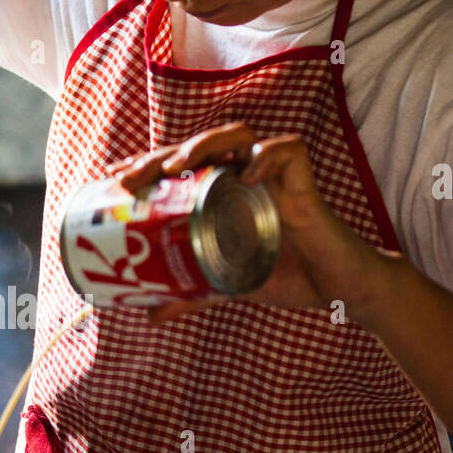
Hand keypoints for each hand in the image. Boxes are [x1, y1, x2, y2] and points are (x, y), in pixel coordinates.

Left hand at [110, 122, 386, 323]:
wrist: (340, 290)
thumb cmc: (288, 276)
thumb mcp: (229, 285)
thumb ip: (193, 296)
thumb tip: (151, 318)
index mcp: (225, 192)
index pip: (180, 165)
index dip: (146, 165)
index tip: (112, 181)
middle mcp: (245, 174)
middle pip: (199, 147)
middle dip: (161, 157)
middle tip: (130, 179)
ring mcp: (275, 174)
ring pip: (239, 134)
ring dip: (205, 144)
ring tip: (177, 165)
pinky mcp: (306, 183)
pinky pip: (289, 150)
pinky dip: (267, 155)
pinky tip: (247, 171)